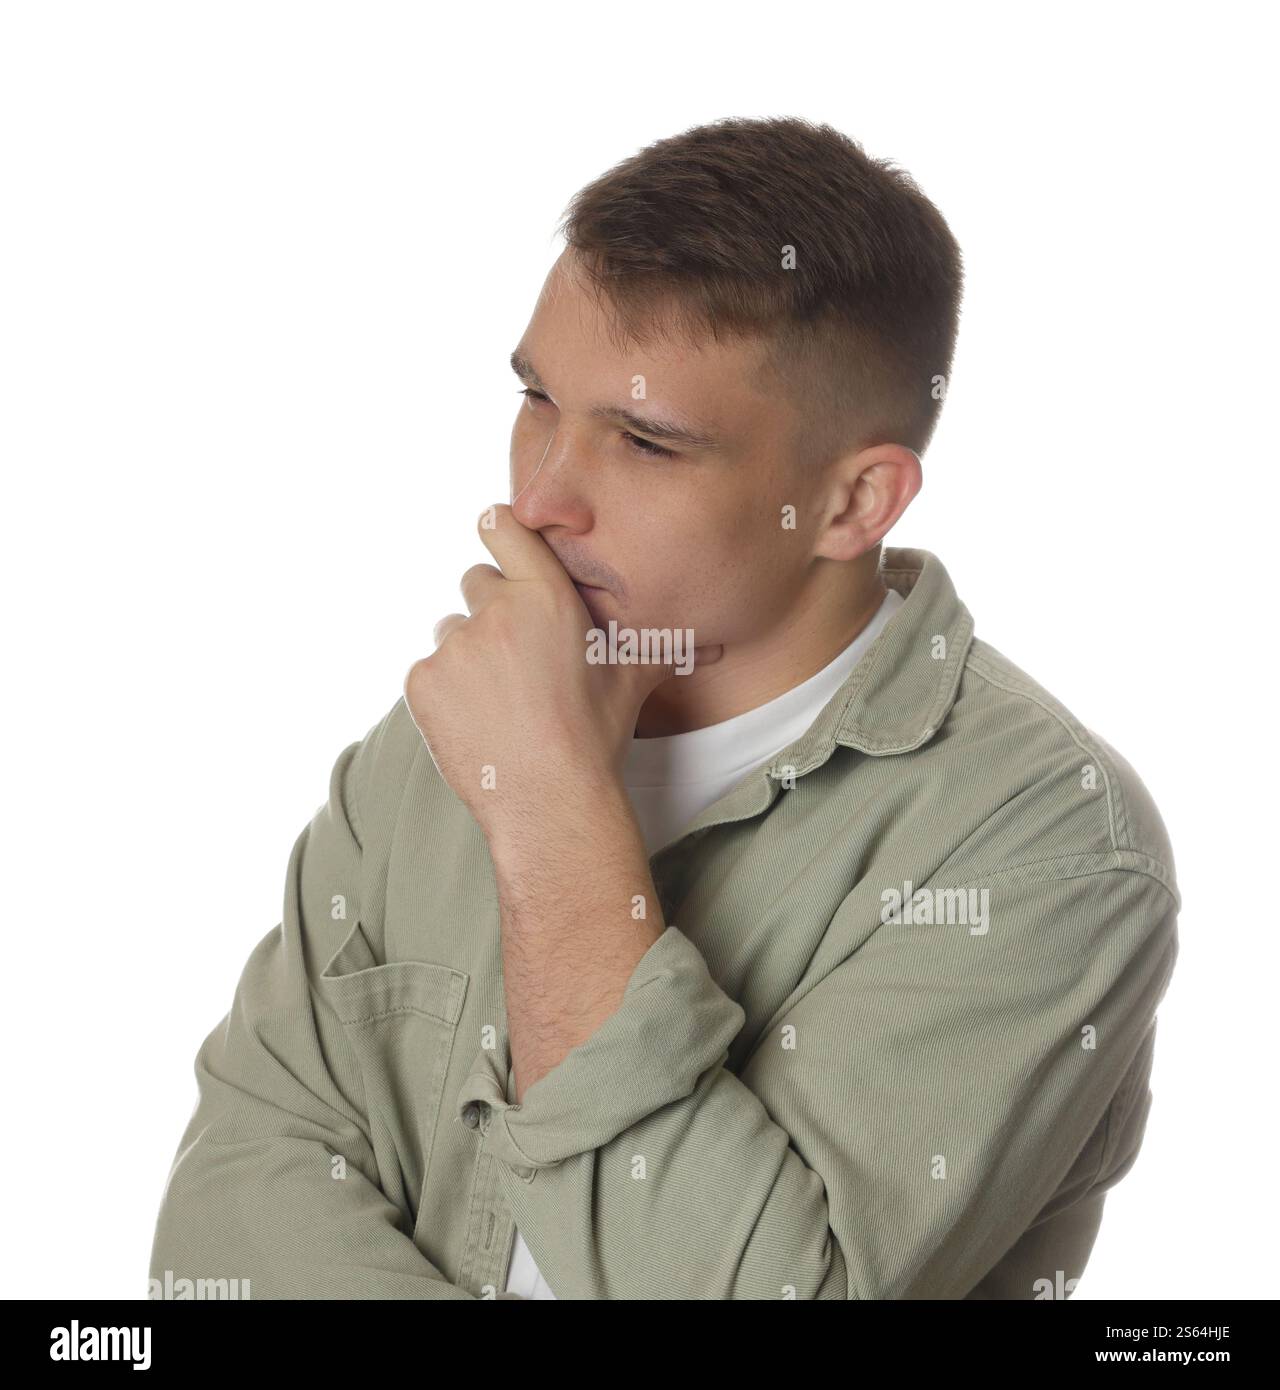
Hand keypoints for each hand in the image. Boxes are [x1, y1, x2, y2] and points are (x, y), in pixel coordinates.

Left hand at [403, 505, 681, 846]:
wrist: (550, 800)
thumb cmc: (595, 736)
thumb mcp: (633, 680)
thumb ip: (659, 646)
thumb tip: (717, 646)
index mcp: (547, 597)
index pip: (501, 526)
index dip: (498, 530)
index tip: (499, 540)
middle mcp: (495, 611)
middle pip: (475, 581)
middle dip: (491, 609)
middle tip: (516, 657)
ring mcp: (454, 646)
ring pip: (450, 630)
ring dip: (467, 653)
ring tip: (498, 698)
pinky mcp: (423, 681)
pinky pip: (427, 671)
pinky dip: (444, 690)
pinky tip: (476, 719)